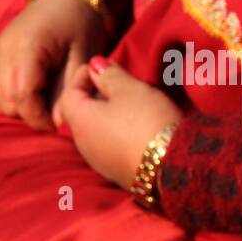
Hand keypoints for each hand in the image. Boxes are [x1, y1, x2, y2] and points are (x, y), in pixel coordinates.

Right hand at [0, 0, 107, 129]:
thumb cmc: (80, 23)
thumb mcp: (82, 55)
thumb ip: (68, 90)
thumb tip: (57, 122)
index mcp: (27, 47)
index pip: (22, 96)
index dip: (37, 117)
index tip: (56, 124)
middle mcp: (5, 50)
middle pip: (7, 101)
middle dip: (30, 114)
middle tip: (54, 113)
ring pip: (0, 97)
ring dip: (21, 106)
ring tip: (47, 100)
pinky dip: (15, 95)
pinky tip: (37, 89)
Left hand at [60, 57, 183, 189]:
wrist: (173, 167)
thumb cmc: (148, 122)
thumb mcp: (129, 89)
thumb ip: (109, 75)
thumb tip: (95, 66)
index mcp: (81, 123)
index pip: (68, 95)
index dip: (81, 76)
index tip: (101, 67)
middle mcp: (85, 146)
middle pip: (81, 115)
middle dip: (96, 95)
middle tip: (118, 83)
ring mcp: (101, 163)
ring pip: (97, 132)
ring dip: (109, 115)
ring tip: (133, 104)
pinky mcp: (118, 174)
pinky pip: (111, 147)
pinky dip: (118, 133)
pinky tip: (139, 128)